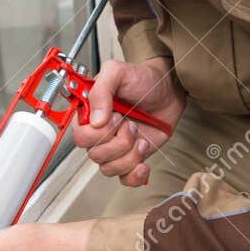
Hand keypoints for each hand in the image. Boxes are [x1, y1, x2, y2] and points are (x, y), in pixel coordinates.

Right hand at [72, 55, 184, 186]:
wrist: (169, 90)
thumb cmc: (142, 79)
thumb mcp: (118, 72)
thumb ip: (101, 90)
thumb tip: (96, 120)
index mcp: (90, 114)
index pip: (81, 136)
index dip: (99, 133)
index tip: (116, 118)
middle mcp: (100, 133)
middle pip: (95, 155)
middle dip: (118, 143)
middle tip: (131, 125)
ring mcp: (115, 147)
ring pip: (109, 168)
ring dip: (129, 156)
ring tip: (141, 138)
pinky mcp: (131, 158)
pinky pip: (124, 179)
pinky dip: (134, 175)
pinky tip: (143, 163)